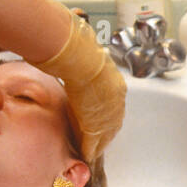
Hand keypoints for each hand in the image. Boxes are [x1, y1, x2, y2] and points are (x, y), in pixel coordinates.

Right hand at [34, 13, 126, 161]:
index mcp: (114, 80)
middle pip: (113, 120)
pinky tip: (87, 153)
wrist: (72, 50)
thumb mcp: (82, 48)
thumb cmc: (74, 44)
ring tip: (92, 151)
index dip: (107, 114)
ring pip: (106, 132)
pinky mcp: (97, 121)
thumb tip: (70, 33)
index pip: (114, 103)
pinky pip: (95, 139)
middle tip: (99, 141)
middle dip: (106, 131)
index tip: (102, 121)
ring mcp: (109, 110)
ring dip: (99, 142)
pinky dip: (90, 147)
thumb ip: (79, 51)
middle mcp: (116, 97)